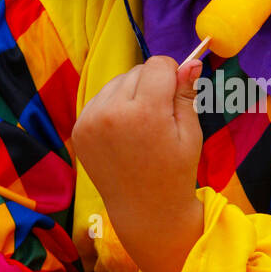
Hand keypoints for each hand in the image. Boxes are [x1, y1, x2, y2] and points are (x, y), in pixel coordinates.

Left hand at [71, 56, 204, 271]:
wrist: (144, 209)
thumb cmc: (175, 171)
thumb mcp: (190, 133)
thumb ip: (186, 94)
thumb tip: (191, 61)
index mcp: (145, 113)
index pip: (158, 64)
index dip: (172, 74)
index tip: (177, 92)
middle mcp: (112, 112)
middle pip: (137, 71)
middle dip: (151, 84)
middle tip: (159, 117)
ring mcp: (90, 121)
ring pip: (116, 82)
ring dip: (130, 94)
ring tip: (140, 126)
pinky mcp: (79, 128)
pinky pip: (100, 99)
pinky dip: (113, 107)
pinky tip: (123, 132)